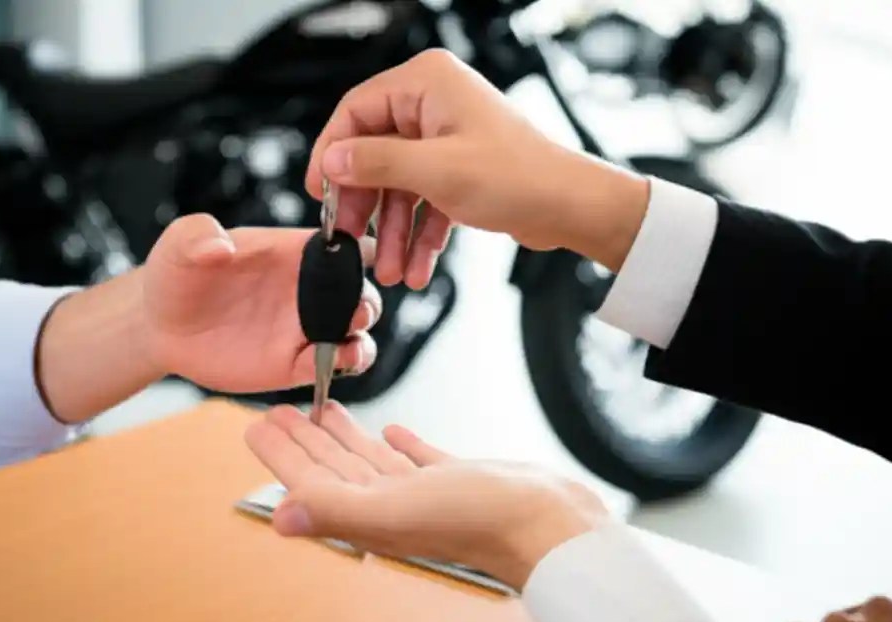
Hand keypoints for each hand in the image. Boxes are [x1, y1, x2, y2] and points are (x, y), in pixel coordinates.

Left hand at [139, 215, 379, 390]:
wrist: (160, 327)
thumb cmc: (176, 276)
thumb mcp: (180, 245)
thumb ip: (197, 235)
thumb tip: (220, 245)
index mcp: (293, 251)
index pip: (343, 243)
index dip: (363, 246)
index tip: (364, 254)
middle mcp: (307, 290)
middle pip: (361, 290)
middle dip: (368, 298)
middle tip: (355, 307)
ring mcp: (304, 328)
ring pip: (357, 330)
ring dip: (362, 333)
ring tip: (349, 334)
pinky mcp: (294, 364)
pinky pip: (333, 365)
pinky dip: (346, 364)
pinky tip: (337, 360)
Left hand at [243, 402, 608, 589]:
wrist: (550, 526)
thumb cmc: (479, 521)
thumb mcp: (395, 510)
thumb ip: (335, 511)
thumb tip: (279, 519)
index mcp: (370, 516)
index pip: (312, 481)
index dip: (283, 455)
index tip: (256, 425)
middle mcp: (392, 506)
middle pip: (334, 468)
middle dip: (305, 441)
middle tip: (280, 411)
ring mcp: (426, 494)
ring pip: (371, 462)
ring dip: (344, 438)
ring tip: (322, 412)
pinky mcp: (460, 481)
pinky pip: (418, 460)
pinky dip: (400, 444)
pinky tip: (391, 430)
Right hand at [307, 49, 648, 288]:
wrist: (571, 207)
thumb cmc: (522, 177)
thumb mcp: (436, 172)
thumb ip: (376, 163)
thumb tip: (334, 161)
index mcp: (427, 84)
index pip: (356, 111)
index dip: (333, 153)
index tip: (320, 191)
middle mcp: (434, 104)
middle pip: (373, 153)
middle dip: (365, 205)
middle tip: (350, 238)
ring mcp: (446, 137)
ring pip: (398, 185)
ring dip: (391, 232)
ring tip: (388, 268)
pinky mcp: (457, 168)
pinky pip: (422, 201)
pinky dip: (417, 234)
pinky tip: (414, 265)